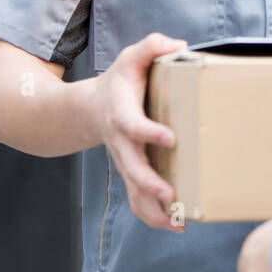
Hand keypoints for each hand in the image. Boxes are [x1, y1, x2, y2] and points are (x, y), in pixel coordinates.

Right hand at [91, 32, 187, 231]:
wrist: (92, 108)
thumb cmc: (121, 81)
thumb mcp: (131, 57)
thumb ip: (151, 46)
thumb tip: (178, 46)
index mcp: (122, 114)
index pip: (134, 126)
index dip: (150, 132)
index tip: (171, 138)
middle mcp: (121, 144)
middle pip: (132, 169)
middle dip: (151, 183)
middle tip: (172, 195)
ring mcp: (125, 162)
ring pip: (134, 193)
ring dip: (154, 211)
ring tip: (178, 223)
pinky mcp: (131, 174)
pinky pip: (138, 201)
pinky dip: (154, 217)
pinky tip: (177, 225)